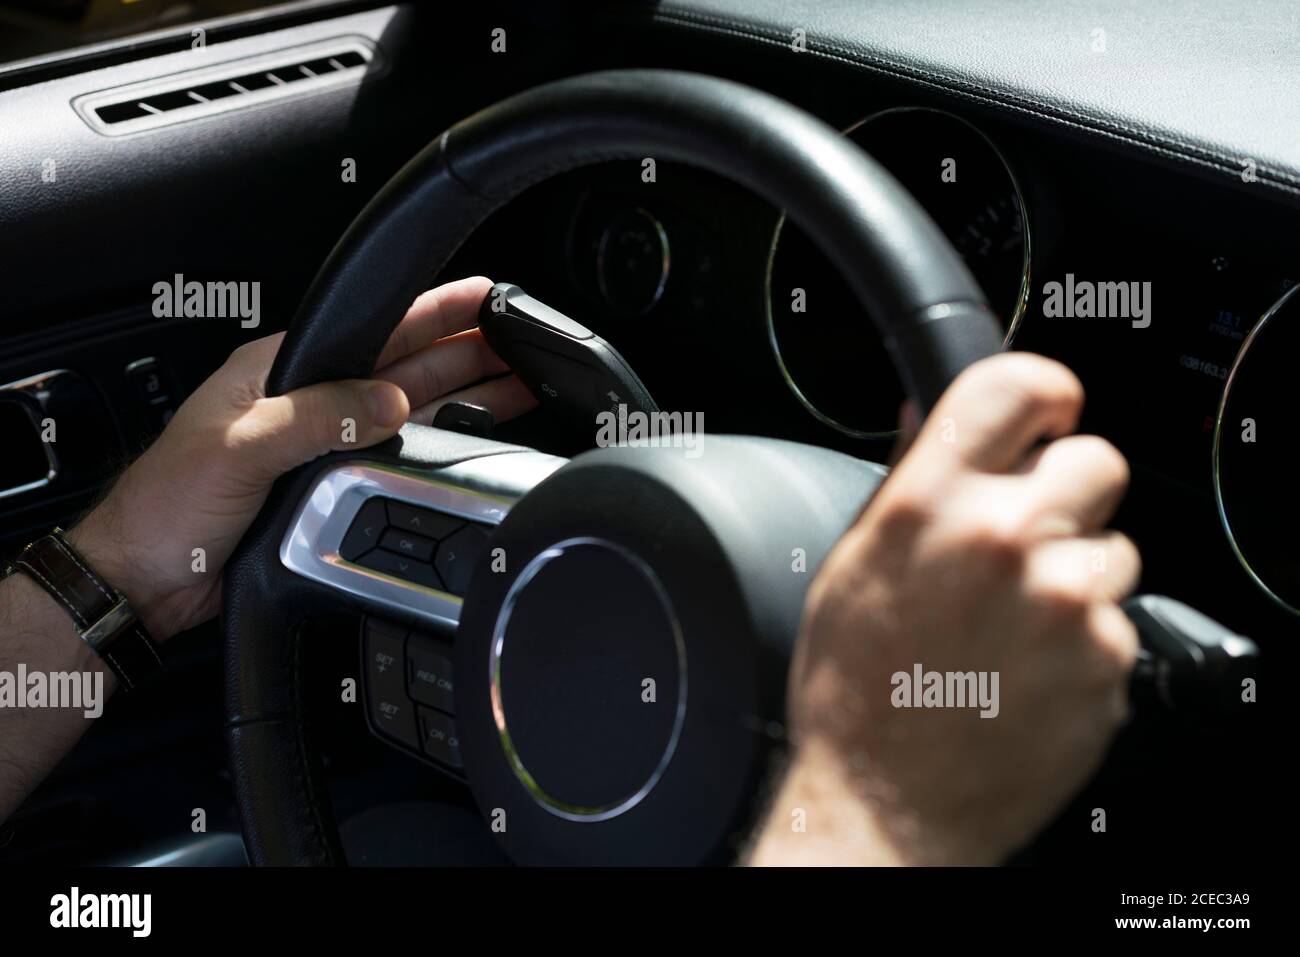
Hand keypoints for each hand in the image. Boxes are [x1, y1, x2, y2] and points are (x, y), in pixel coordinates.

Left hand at [66, 276, 534, 640]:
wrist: (143, 579)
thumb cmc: (163, 508)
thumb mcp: (238, 448)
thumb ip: (316, 418)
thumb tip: (387, 403)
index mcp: (277, 371)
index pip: (370, 328)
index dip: (429, 311)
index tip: (479, 297)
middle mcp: (303, 401)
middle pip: (400, 365)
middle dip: (462, 350)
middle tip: (518, 341)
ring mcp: (318, 443)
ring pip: (405, 408)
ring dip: (460, 395)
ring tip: (513, 383)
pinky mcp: (326, 484)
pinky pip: (393, 454)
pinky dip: (436, 443)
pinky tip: (467, 438)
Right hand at [751, 353, 1139, 865]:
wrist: (886, 804)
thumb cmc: (854, 691)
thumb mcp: (851, 566)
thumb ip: (904, 478)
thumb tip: (931, 411)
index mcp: (928, 504)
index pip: (1021, 384)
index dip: (1042, 394)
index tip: (1044, 416)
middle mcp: (1004, 540)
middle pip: (1095, 460)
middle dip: (1066, 490)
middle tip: (1023, 537)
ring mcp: (1066, 603)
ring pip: (1114, 547)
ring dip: (1076, 571)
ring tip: (1014, 622)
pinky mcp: (1108, 660)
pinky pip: (1117, 619)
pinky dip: (1085, 638)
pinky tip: (1028, 667)